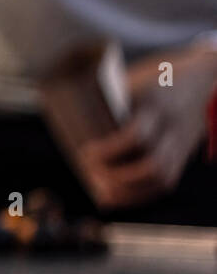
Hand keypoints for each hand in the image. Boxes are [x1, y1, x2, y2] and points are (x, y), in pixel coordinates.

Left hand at [76, 45, 216, 209]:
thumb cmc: (156, 77)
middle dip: (118, 176)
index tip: (84, 154)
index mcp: (156, 103)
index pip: (137, 136)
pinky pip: (165, 183)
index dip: (109, 151)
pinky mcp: (184, 155)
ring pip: (162, 179)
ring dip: (128, 192)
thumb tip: (69, 122)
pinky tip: (114, 196)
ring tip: (99, 193)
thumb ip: (111, 102)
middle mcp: (173, 127)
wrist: (205, 79)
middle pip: (152, 165)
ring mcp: (182, 143)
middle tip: (89, 174)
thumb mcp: (134, 80)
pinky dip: (138, 194)